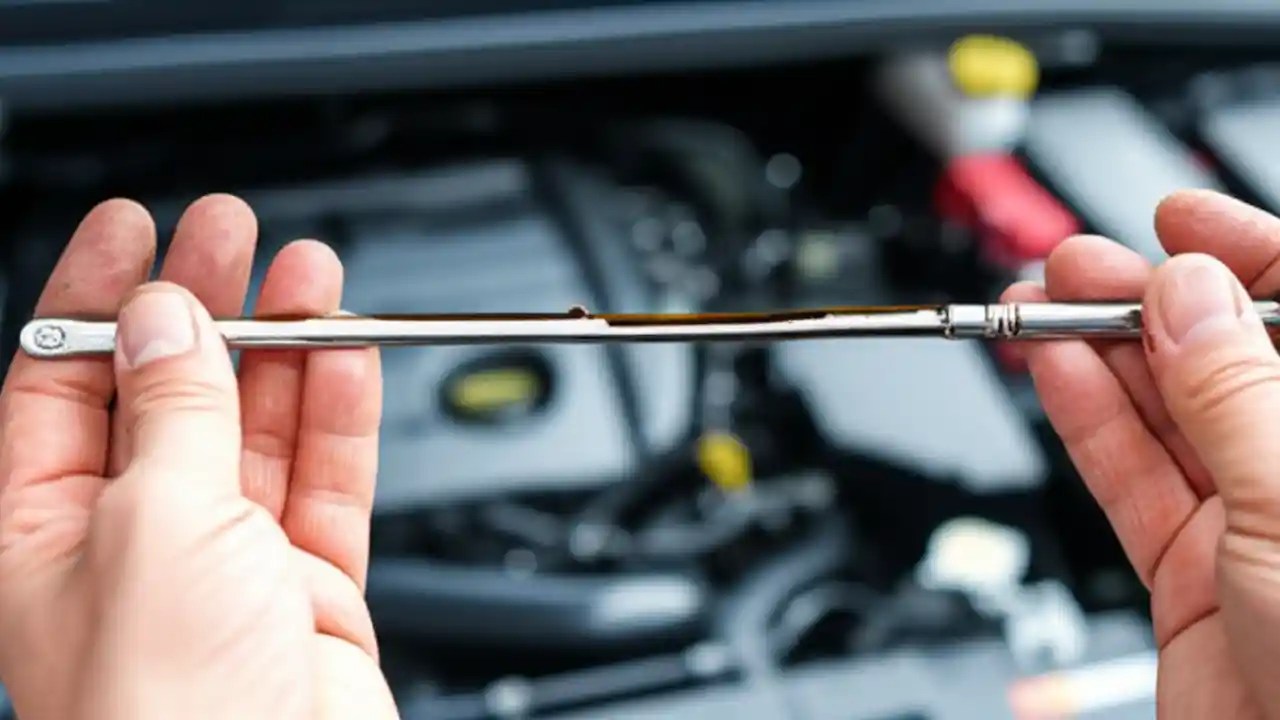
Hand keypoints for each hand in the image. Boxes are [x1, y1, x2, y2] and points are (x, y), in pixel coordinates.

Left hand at [0, 196, 397, 719]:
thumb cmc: (167, 713)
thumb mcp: (152, 525)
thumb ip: (171, 414)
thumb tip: (170, 321)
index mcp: (46, 531)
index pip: (60, 385)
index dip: (97, 299)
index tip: (137, 227)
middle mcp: (135, 543)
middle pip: (170, 395)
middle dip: (203, 307)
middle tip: (234, 233)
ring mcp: (229, 565)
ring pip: (260, 430)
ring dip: (285, 349)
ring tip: (311, 275)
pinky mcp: (308, 589)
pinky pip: (327, 481)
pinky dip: (342, 414)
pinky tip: (349, 356)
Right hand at [1004, 190, 1279, 718]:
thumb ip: (1235, 395)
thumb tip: (1188, 296)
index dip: (1245, 252)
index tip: (1175, 215)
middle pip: (1224, 357)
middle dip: (1146, 300)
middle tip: (1072, 265)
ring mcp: (1253, 523)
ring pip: (1166, 414)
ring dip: (1097, 355)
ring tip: (1034, 307)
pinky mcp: (1191, 571)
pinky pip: (1132, 479)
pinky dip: (1087, 424)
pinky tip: (1052, 374)